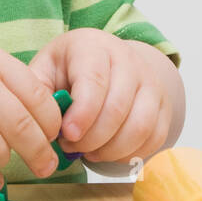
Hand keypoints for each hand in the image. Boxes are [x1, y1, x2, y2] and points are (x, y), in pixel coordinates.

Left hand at [28, 29, 174, 165]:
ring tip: (89, 152)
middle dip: (92, 138)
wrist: (106, 61)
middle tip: (71, 147)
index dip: (82, 113)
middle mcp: (128, 59)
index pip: (94, 80)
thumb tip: (41, 122)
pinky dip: (131, 154)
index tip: (68, 135)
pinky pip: (155, 137)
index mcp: (94, 46)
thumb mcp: (45, 69)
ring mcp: (150, 82)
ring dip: (112, 149)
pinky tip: (109, 152)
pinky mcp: (163, 105)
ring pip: (140, 125)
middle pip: (118, 107)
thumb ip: (38, 92)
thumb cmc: (70, 68)